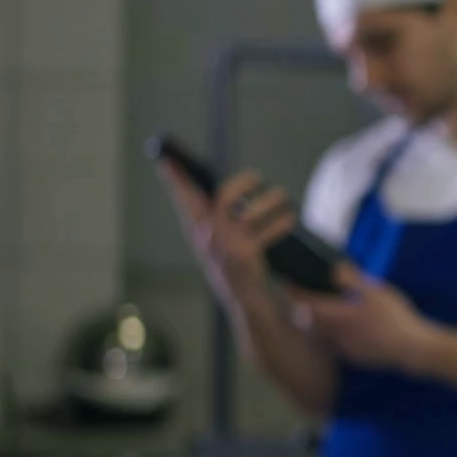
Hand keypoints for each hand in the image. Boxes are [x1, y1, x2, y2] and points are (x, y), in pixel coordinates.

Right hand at [157, 165, 294, 303]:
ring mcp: (226, 246)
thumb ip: (208, 214)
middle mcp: (207, 235)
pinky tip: (289, 217)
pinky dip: (281, 223)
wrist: (240, 297)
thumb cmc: (228, 259)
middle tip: (256, 176)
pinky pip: (267, 233)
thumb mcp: (213, 237)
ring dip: (270, 200)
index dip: (176, 179)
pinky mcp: (245, 256)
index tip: (166, 159)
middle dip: (241, 183)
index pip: (184, 198)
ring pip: (250, 213)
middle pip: (223, 197)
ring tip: (283, 194)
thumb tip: (217, 185)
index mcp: (196, 228)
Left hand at [293, 264, 439, 370]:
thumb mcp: (376, 292)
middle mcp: (335, 334)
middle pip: (312, 321)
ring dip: (321, 323)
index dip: (297, 292)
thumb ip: (353, 280)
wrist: (412, 349)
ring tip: (329, 312)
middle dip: (307, 308)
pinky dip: (337, 335)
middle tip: (307, 297)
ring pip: (325, 334)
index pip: (308, 302)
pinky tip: (350, 330)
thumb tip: (334, 268)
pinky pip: (339, 344)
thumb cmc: (395, 318)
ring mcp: (345, 348)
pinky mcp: (356, 358)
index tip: (289, 283)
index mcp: (337, 316)